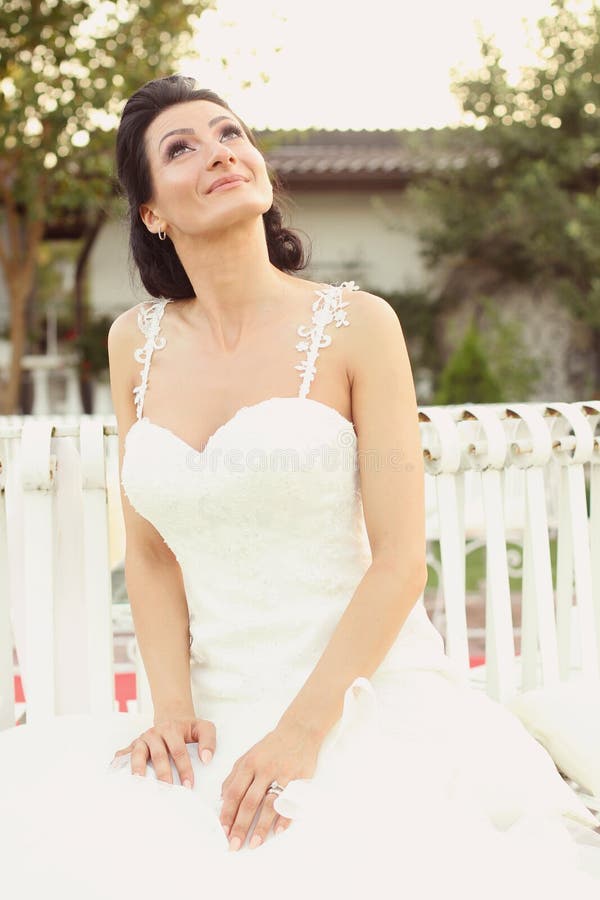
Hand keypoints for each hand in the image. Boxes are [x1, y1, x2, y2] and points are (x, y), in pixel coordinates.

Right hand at [110, 715, 215, 788]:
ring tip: (138, 782)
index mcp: (172, 729)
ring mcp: (142, 739)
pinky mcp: (133, 745)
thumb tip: (206, 759)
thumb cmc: (189, 728)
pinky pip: (123, 753)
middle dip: (163, 773)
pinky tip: (112, 772)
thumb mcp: (204, 727)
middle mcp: (155, 733)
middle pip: (158, 755)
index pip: (179, 750)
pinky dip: (117, 762)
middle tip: (167, 790)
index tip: (188, 785)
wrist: (172, 717)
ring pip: (138, 754)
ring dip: (137, 768)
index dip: (184, 768)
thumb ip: (209, 741)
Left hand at [220, 721, 320, 850]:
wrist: (299, 730)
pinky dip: (285, 817)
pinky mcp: (299, 778)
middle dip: (240, 826)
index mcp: (249, 764)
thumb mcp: (249, 755)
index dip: (227, 813)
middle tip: (234, 845)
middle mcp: (264, 769)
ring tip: (254, 843)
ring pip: (269, 804)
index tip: (223, 831)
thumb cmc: (271, 746)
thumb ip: (234, 775)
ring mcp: (282, 774)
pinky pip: (291, 801)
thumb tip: (221, 798)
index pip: (234, 792)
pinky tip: (278, 830)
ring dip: (261, 826)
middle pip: (249, 802)